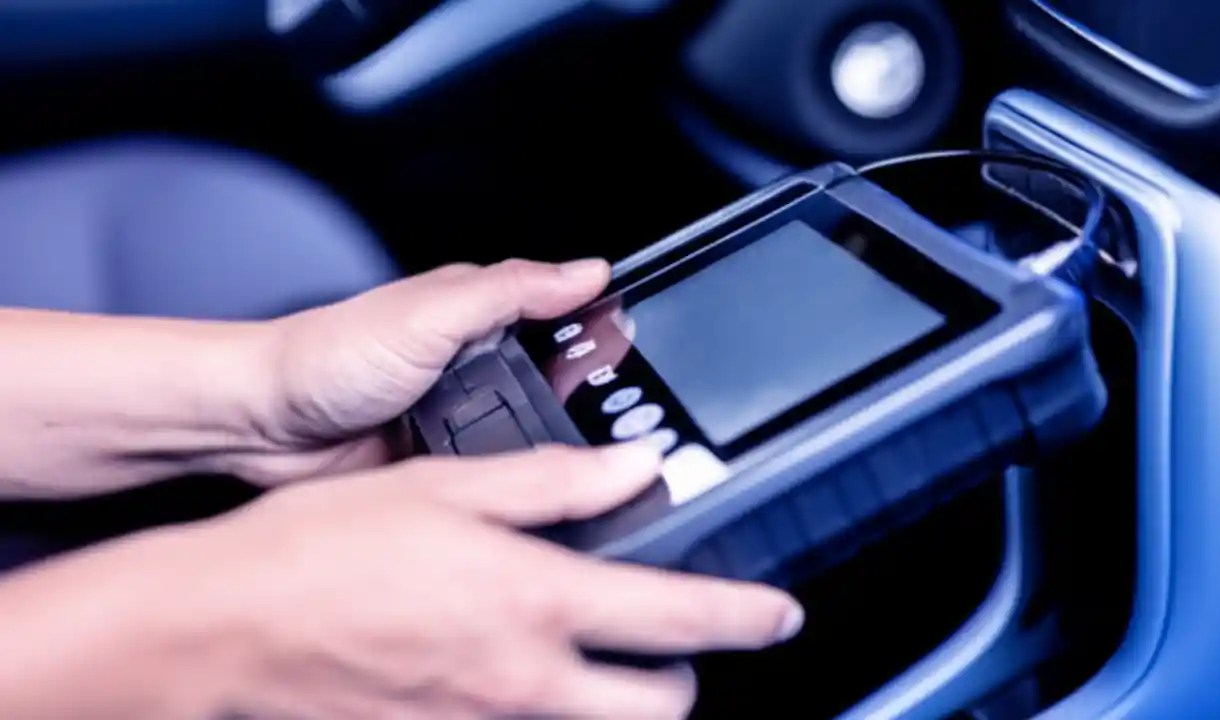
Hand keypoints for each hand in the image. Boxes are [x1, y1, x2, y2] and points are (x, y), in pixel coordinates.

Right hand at [38, 444, 798, 718]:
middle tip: (669, 645)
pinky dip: (548, 715)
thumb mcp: (445, 486)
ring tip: (591, 656)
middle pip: (659, 710)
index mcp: (534, 599)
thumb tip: (631, 472)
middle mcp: (524, 680)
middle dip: (682, 681)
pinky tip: (512, 673)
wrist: (225, 626)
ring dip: (617, 703)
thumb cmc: (323, 550)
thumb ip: (552, 483)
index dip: (747, 617)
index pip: (679, 618)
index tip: (777, 613)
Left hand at [232, 258, 610, 484]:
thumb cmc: (326, 354)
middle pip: (563, 384)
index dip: (610, 334)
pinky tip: (539, 495)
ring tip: (601, 466)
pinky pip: (500, 477)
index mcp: (483, 316)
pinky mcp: (448, 468)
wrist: (261, 427)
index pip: (567, 317)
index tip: (653, 356)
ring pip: (537, 435)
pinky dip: (518, 485)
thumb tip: (587, 270)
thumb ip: (510, 291)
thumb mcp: (429, 312)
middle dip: (598, 403)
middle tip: (636, 426)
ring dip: (558, 448)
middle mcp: (480, 366)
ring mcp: (466, 420)